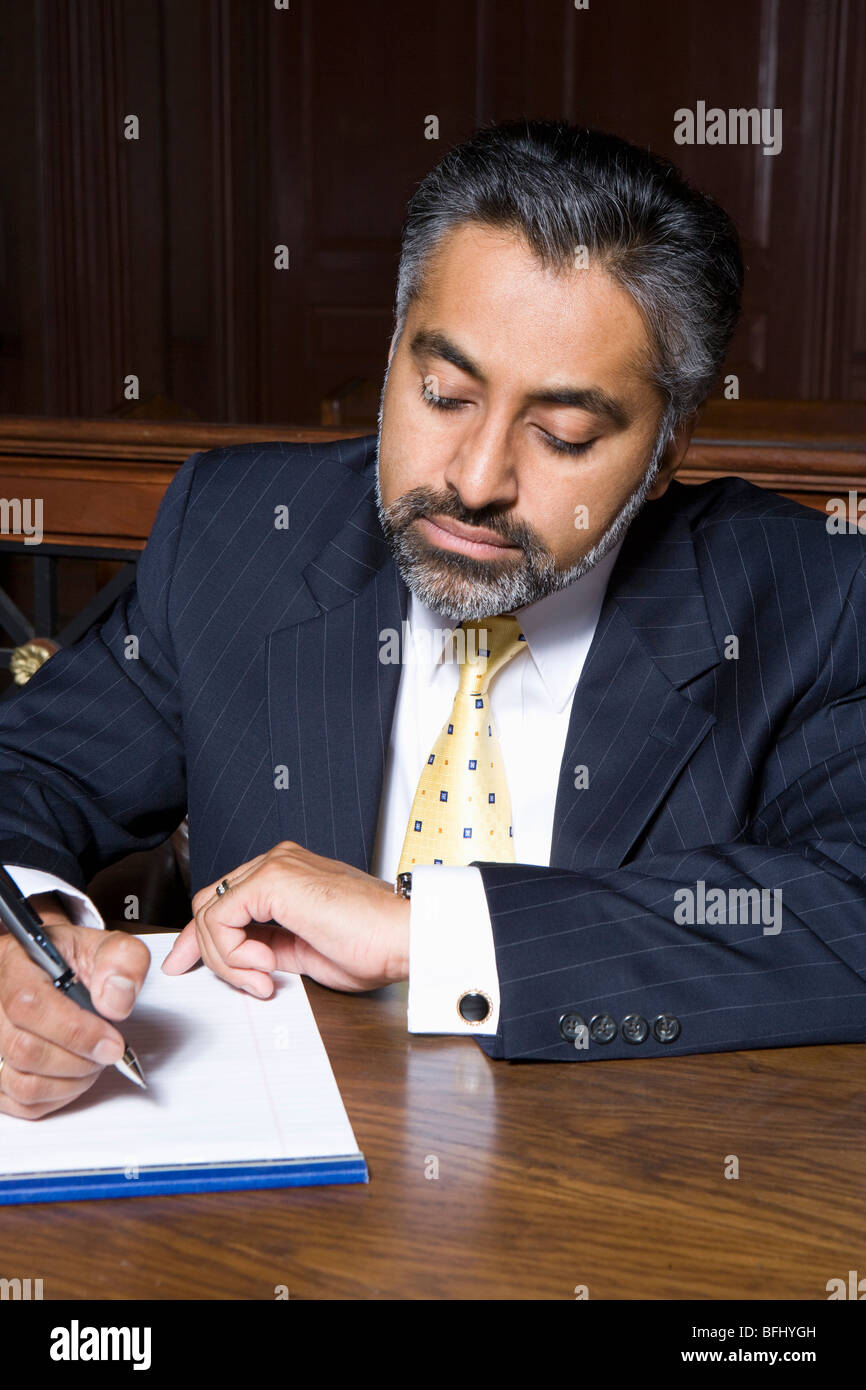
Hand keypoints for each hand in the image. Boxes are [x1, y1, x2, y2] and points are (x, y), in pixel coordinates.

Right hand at [0, 903, 149, 1119]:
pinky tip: (75, 1073)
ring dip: (73, 1081)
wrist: (50, 971)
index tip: (112, 1041)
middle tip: (108, 1049)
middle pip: (25, 1050)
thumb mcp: (104, 945)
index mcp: (15, 966)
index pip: (29, 1006)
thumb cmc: (70, 960)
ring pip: (24, 1084)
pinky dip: (60, 1096)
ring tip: (93, 1059)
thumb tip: (115, 1001)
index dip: (76, 1031)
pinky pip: (24, 1104)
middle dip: (80, 1058)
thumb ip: (121, 960)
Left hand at [161, 841, 410, 995]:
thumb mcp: (306, 951)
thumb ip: (271, 947)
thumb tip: (244, 959)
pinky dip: (231, 952)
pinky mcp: (272, 880)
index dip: (203, 938)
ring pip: (210, 913)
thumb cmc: (375, 944)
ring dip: (226, 959)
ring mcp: (274, 866)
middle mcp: (278, 862)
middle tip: (224, 981)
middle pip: (210, 903)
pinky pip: (220, 919)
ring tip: (262, 978)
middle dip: (203, 948)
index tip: (188, 965)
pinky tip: (261, 966)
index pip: (226, 900)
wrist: (405, 937)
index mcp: (288, 873)